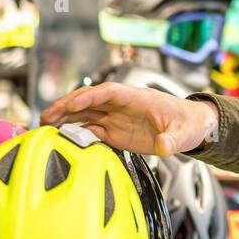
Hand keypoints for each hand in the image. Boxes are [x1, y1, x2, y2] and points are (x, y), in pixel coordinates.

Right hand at [40, 82, 218, 157]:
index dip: (89, 96)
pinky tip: (61, 139)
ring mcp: (117, 118)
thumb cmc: (189, 123)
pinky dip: (76, 133)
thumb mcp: (184, 133)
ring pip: (86, 115)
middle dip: (67, 107)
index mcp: (138, 98)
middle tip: (45, 117)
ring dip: (66, 120)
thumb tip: (164, 146)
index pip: (109, 92)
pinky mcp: (115, 132)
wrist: (193, 127)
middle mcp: (122, 106)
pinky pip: (91, 130)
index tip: (71, 103)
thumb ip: (173, 140)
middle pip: (89, 101)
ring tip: (44, 128)